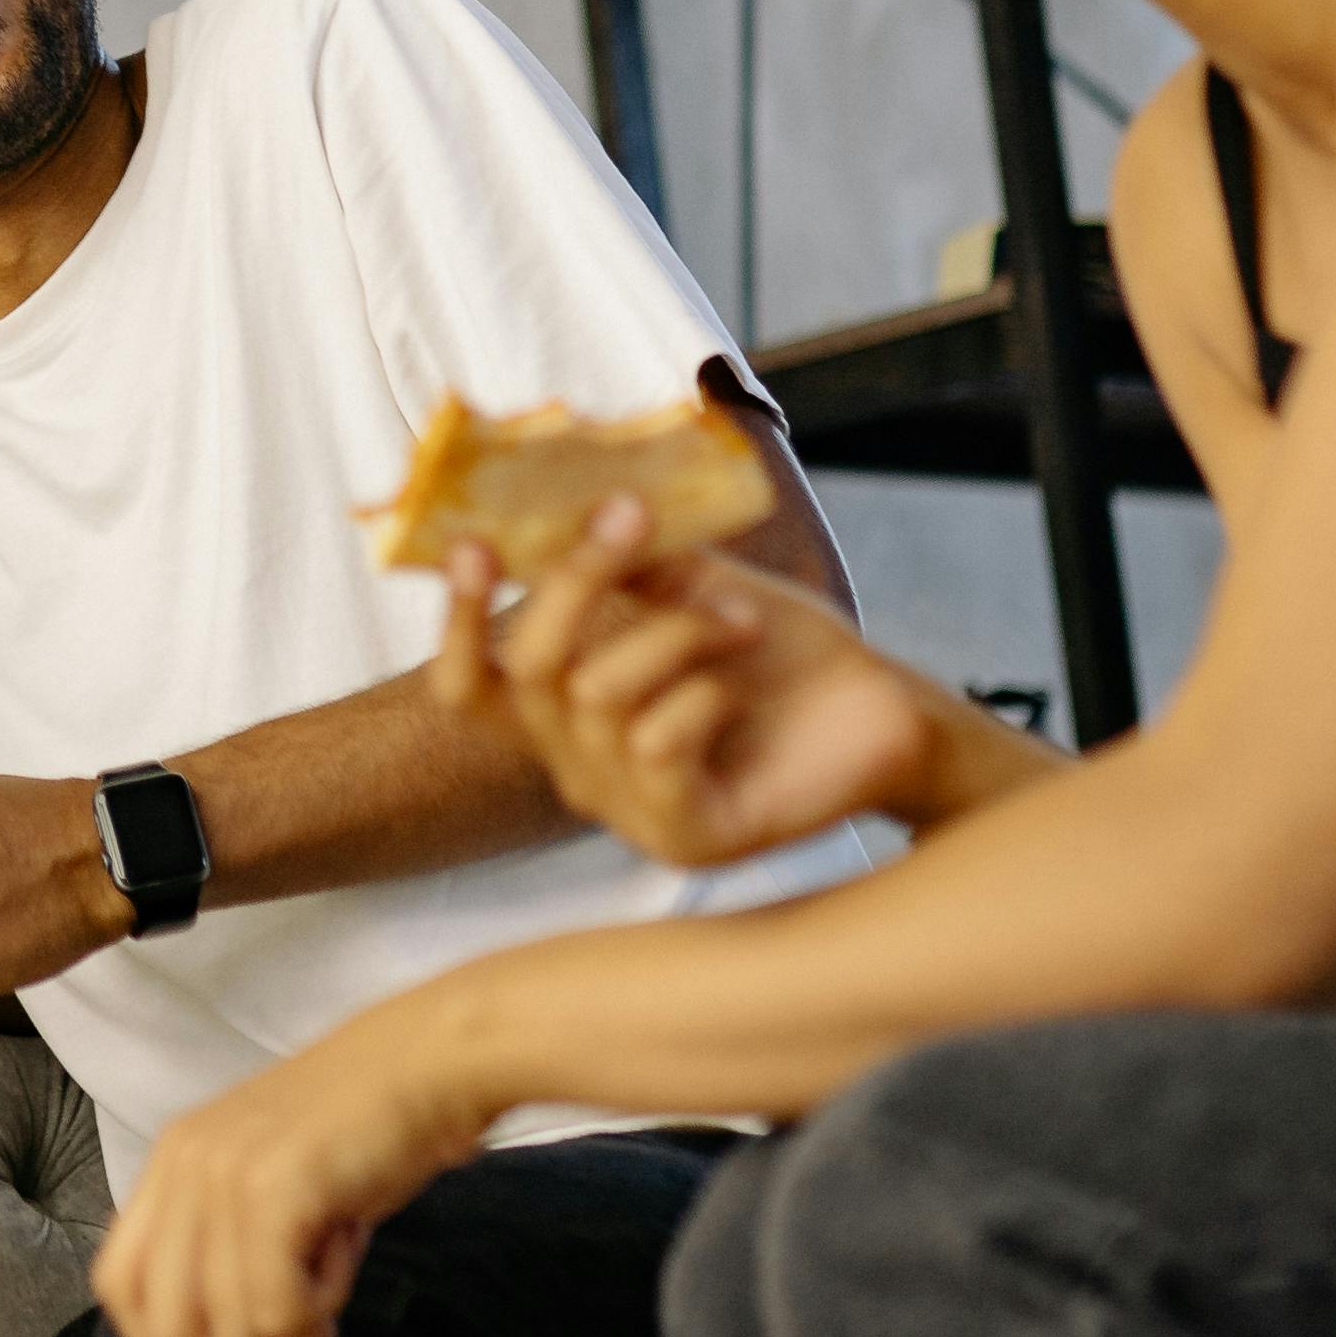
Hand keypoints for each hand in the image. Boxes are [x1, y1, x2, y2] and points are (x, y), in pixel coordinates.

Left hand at [94, 1009, 492, 1336]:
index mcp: (172, 1163)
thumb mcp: (273, 1186)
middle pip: (163, 1325)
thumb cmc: (368, 1131)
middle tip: (299, 1333)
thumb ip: (229, 1255)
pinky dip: (320, 1306)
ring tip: (332, 1267)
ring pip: (227, 1330)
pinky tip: (347, 1253)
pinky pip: (275, 1310)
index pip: (117, 1286)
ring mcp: (222, 1175)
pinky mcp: (270, 1189)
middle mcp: (183, 1165)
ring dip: (292, 1326)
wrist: (430, 1061)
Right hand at [434, 498, 965, 868]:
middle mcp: (583, 768)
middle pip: (528, 671)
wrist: (879, 711)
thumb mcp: (691, 589)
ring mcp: (631, 811)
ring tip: (740, 621)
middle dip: (577, 581)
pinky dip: (701, 694)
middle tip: (633, 520)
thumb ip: (625, 565)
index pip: (473, 688)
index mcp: (570, 715)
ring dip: (676, 633)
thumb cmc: (781, 653)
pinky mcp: (686, 836)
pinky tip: (739, 687)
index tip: (472, 544)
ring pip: (600, 695)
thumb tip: (566, 500)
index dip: (456, 622)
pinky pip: (656, 746)